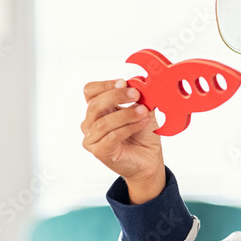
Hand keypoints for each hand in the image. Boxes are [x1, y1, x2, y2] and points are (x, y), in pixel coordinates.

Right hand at [81, 79, 164, 203]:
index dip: (105, 85)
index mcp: (98, 109)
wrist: (149, 159)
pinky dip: (128, 128)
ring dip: (126, 114)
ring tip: (143, 112)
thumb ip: (140, 96)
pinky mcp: (100, 152)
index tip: (124, 83)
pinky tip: (142, 123)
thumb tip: (141, 80)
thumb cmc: (143, 134)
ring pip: (103, 122)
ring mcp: (93, 139)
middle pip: (94, 105)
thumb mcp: (144, 109)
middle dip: (116, 97)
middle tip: (136, 94)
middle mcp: (90, 123)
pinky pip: (111, 137)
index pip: (90, 91)